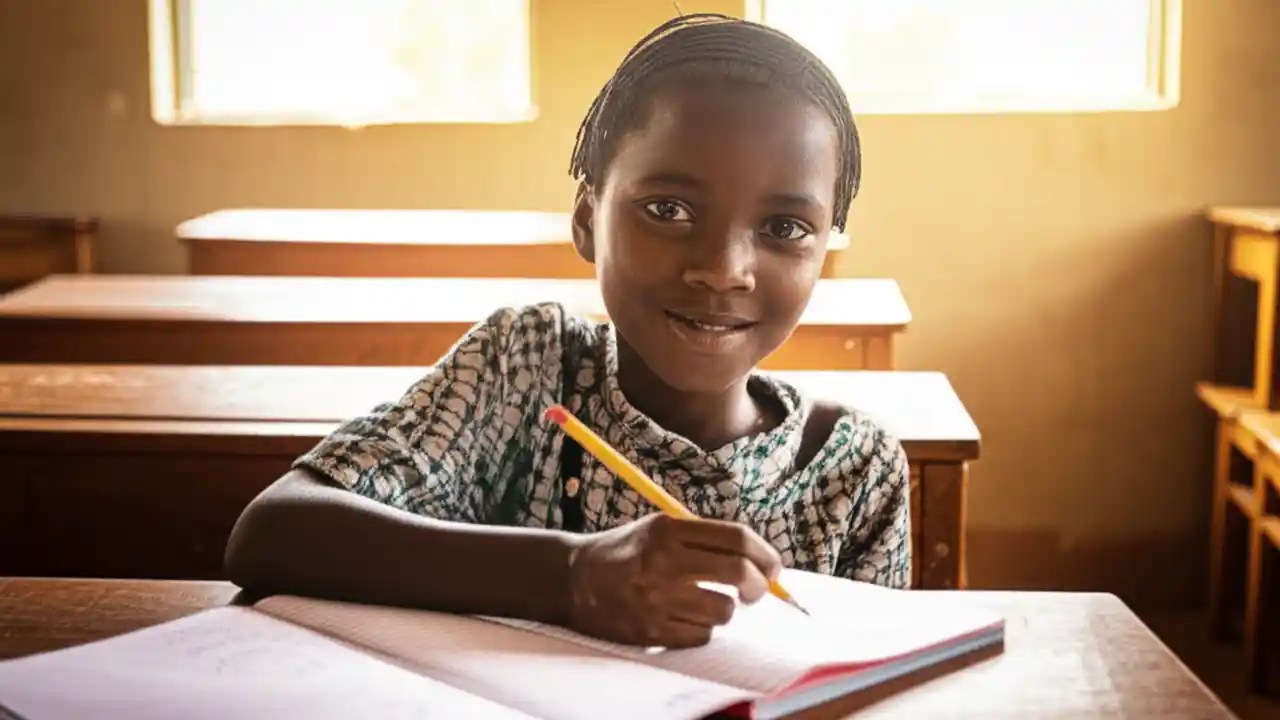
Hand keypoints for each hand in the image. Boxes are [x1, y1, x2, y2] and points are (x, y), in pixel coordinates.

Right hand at [564, 514, 782, 647]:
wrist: (574, 579)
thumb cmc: (627, 552)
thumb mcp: (660, 528)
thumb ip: (705, 539)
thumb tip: (760, 561)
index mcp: (669, 529)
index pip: (736, 538)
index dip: (764, 553)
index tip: (773, 566)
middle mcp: (664, 561)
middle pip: (738, 573)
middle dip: (759, 585)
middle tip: (757, 591)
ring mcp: (657, 598)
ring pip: (724, 611)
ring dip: (725, 609)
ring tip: (708, 602)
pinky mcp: (650, 630)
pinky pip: (701, 635)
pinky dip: (702, 628)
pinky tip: (685, 617)